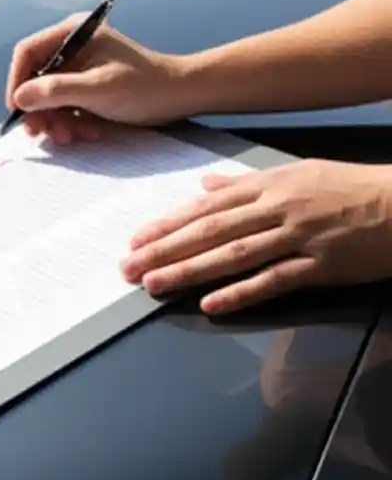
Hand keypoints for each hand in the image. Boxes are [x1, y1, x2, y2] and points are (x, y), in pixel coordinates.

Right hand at [6, 14, 194, 142]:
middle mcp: (72, 47)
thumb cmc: (144, 87)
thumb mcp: (97, 89)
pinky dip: (69, 122)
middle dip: (38, 109)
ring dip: (54, 120)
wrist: (179, 97)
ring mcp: (78, 67)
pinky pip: (63, 106)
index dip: (17, 82)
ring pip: (47, 97)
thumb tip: (20, 98)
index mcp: (73, 34)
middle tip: (43, 134)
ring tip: (70, 137)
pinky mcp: (85, 87)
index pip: (27, 53)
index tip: (18, 111)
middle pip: (34, 78)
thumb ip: (57, 91)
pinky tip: (86, 132)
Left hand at [119, 159, 391, 314]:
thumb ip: (247, 184)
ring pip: (234, 255)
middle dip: (165, 250)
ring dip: (190, 270)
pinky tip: (211, 304)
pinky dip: (242, 292)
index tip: (135, 239)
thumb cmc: (351, 188)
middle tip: (128, 267)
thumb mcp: (297, 175)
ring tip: (154, 284)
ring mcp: (299, 237)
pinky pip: (275, 280)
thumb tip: (206, 185)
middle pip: (211, 231)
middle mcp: (278, 209)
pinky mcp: (322, 265)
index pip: (207, 208)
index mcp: (269, 186)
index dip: (168, 224)